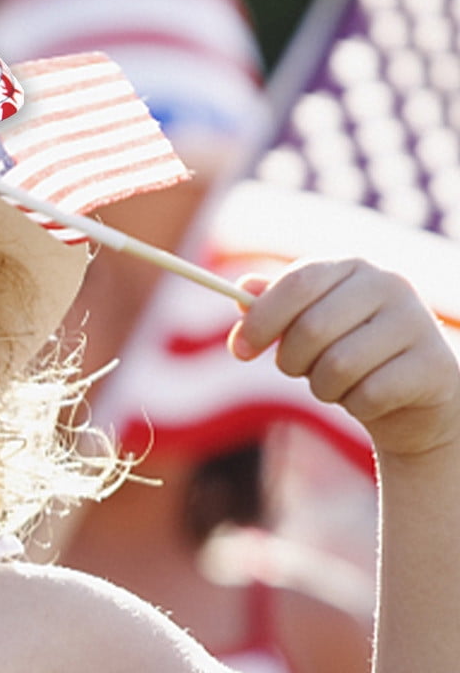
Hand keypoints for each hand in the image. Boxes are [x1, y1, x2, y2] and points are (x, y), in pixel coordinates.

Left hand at [231, 259, 459, 459]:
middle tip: (297, 371)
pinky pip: (368, 395)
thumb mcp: (306, 326)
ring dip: (323, 387)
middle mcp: (390, 284)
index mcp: (353, 267)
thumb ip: (273, 306)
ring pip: (338, 366)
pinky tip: (368, 397)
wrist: (410, 394)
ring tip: (337, 383)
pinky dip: (355, 405)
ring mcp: (416, 323)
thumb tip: (243, 289)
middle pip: (312, 328)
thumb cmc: (346, 351)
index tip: (239, 351)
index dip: (261, 319)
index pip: (298, 282)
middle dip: (291, 361)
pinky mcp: (432, 365)